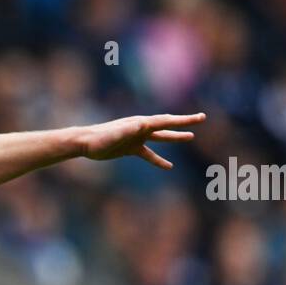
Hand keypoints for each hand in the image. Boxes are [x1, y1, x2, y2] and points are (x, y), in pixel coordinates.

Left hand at [79, 112, 205, 169]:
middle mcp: (141, 128)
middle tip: (201, 118)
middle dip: (184, 123)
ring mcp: (136, 138)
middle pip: (167, 125)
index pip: (167, 121)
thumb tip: (142, 124)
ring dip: (174, 138)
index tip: (200, 118)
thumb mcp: (116, 134)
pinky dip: (158, 160)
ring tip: (190, 138)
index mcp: (141, 124)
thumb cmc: (100, 138)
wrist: (85, 143)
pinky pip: (149, 155)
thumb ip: (129, 129)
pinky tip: (169, 166)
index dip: (184, 120)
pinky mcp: (130, 148)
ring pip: (160, 138)